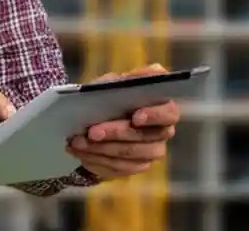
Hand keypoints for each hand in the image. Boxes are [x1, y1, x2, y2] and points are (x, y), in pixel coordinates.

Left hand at [65, 64, 179, 179]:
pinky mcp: (137, 166)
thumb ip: (125, 81)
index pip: (169, 113)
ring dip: (103, 149)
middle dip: (117, 134)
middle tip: (92, 132)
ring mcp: (152, 151)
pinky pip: (120, 167)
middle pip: (147, 137)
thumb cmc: (111, 97)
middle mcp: (163, 131)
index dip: (155, 116)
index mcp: (163, 106)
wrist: (97, 120)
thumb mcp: (114, 83)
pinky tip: (82, 151)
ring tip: (78, 142)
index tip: (136, 117)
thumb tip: (135, 79)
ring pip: (131, 155)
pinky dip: (98, 159)